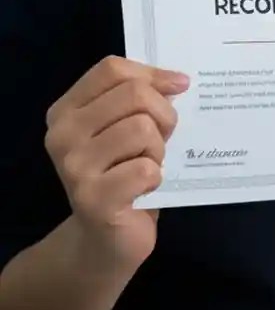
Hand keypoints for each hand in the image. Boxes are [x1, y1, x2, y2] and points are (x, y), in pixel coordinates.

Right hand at [43, 56, 187, 270]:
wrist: (104, 240)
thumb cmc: (122, 175)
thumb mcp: (126, 129)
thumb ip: (141, 100)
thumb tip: (177, 81)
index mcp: (66, 111)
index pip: (113, 69)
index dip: (153, 75)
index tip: (177, 87)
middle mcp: (62, 135)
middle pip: (135, 95)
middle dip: (163, 115)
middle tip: (160, 141)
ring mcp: (74, 167)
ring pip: (143, 129)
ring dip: (158, 150)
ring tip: (146, 166)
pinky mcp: (93, 199)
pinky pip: (146, 169)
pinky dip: (156, 178)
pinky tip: (142, 190)